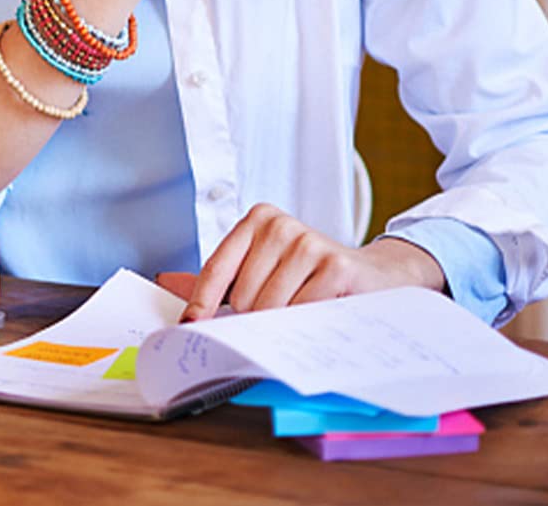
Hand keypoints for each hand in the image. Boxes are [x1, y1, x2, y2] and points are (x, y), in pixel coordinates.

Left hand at [155, 204, 445, 320]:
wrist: (373, 276)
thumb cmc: (312, 276)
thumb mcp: (267, 269)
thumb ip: (226, 280)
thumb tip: (173, 290)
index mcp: (256, 221)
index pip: (218, 266)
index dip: (202, 301)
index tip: (190, 326)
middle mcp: (279, 225)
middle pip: (244, 296)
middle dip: (255, 318)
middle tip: (281, 313)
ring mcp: (307, 242)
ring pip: (271, 308)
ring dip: (283, 323)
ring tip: (302, 310)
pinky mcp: (334, 265)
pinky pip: (302, 312)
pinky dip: (307, 323)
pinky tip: (321, 312)